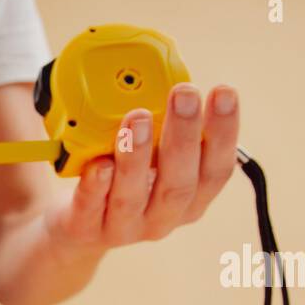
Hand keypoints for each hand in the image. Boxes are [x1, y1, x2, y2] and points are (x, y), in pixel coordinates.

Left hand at [52, 84, 239, 248]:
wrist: (80, 228)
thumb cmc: (124, 181)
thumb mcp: (153, 156)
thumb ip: (165, 127)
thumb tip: (170, 74)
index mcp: (190, 198)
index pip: (218, 170)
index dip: (224, 133)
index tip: (223, 92)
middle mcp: (163, 218)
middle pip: (179, 183)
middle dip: (184, 136)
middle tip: (184, 93)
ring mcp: (125, 228)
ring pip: (134, 196)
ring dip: (138, 156)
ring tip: (138, 118)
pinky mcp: (87, 230)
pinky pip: (91, 208)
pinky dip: (96, 185)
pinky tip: (99, 163)